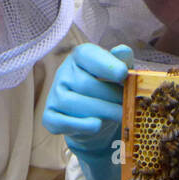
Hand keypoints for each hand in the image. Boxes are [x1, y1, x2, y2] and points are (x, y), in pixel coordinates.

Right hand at [43, 43, 133, 179]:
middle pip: (84, 84)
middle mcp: (65, 75)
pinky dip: (77, 125)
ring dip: (98, 111)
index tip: (123, 75)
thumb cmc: (112, 97)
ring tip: (118, 118)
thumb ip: (122, 65)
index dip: (105, 64)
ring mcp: (55, 97)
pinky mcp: (51, 119)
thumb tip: (125, 53)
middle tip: (126, 107)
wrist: (102, 127)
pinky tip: (95, 127)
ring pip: (73, 102)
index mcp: (82, 59)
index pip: (89, 55)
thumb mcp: (121, 81)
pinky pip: (59, 122)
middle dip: (108, 96)